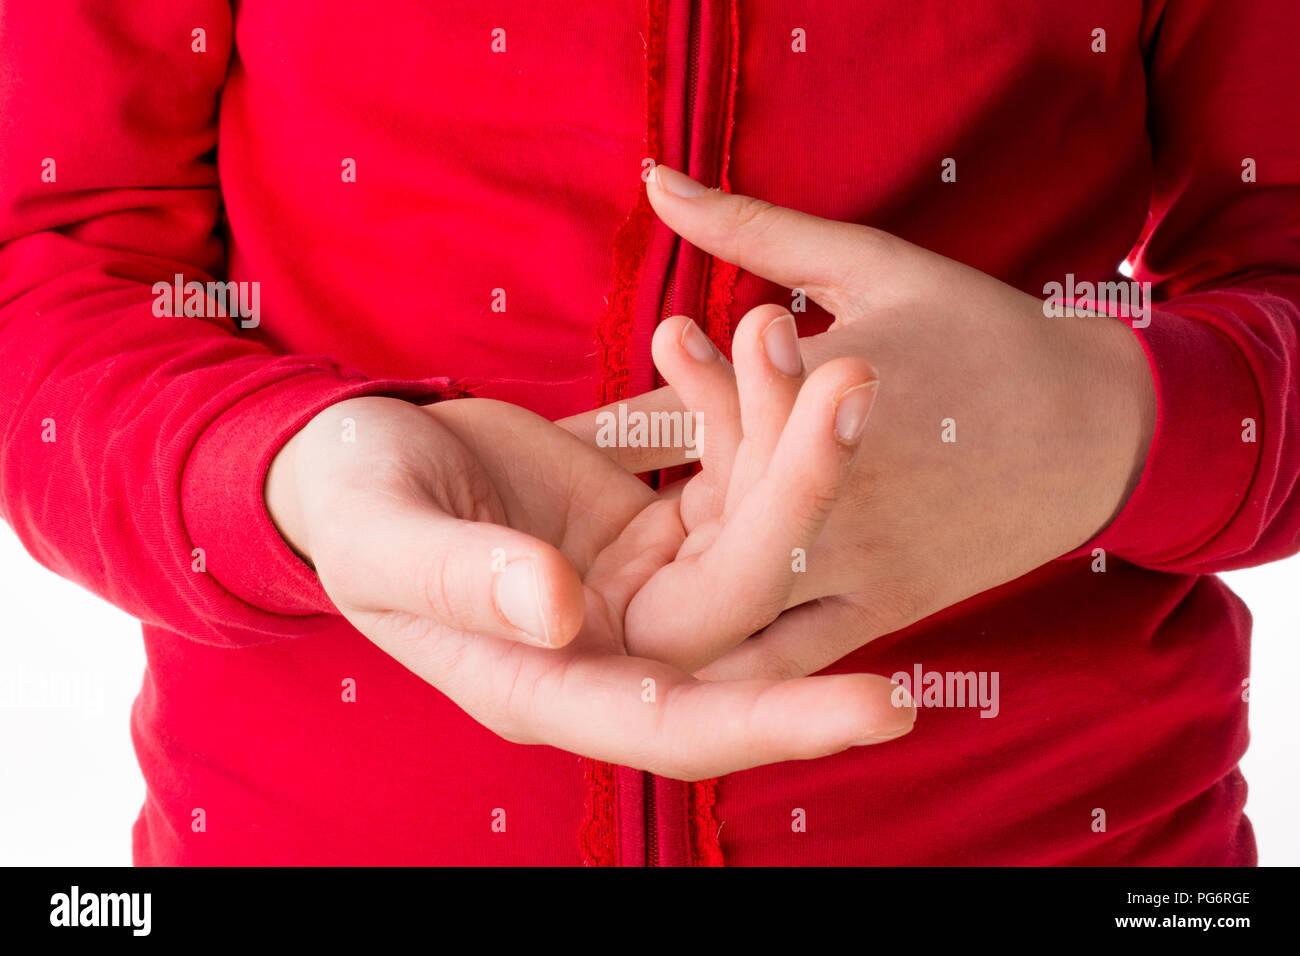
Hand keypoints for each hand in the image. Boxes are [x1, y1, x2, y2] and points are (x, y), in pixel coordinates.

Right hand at [265, 395, 914, 777]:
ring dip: (782, 427)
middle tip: (856, 381)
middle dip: (805, 493)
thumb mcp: (382, 536)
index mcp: (549, 688)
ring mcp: (646, 587)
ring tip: (780, 324)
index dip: (783, 722)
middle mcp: (619, 650)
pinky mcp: (657, 525)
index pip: (685, 727)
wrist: (355, 455)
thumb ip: (460, 579)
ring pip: (754, 524)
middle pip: (747, 595)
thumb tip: (557, 613)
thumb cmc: (348, 505)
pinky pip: (727, 470)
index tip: (892, 703)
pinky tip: (709, 340)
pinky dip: (735, 406)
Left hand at [564, 165, 1155, 678]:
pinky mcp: (884, 614)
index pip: (676, 415)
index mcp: (826, 393)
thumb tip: (653, 179)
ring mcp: (860, 564)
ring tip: (611, 594)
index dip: (596, 433)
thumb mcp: (870, 266)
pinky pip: (787, 660)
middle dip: (626, 525)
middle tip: (569, 516)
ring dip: (670, 596)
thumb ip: (752, 229)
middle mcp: (838, 489)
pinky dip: (729, 659)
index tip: (538, 447)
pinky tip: (679, 645)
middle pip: (694, 526)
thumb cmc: (981, 335)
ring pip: (733, 606)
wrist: (1101, 433)